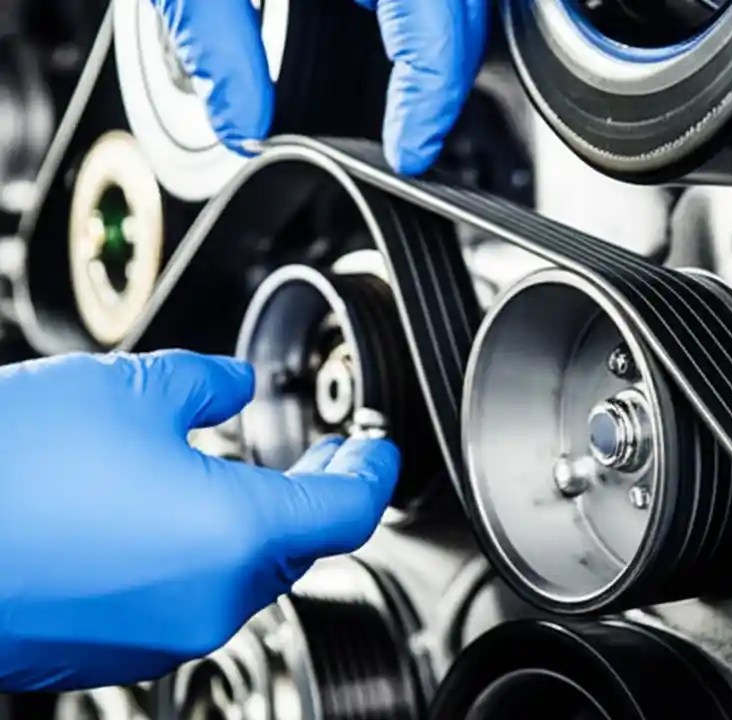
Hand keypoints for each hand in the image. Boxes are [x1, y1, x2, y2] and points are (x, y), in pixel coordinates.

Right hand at [0, 351, 398, 690]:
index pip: (348, 509)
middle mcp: (210, 601)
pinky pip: (181, 598)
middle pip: (300, 546)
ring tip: (238, 472)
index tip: (375, 449)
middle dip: (315, 493)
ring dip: (252, 524)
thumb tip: (233, 385)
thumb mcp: (128, 389)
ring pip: (239, 575)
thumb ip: (206, 383)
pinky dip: (193, 555)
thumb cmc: (8, 471)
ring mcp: (159, 637)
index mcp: (238, 536)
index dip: (373, 471)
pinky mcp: (111, 651)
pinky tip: (164, 513)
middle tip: (324, 452)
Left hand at [150, 0, 487, 173]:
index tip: (410, 152)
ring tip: (410, 95)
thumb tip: (241, 124)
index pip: (441, 25)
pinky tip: (395, 36)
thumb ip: (212, 38)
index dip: (431, 100)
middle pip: (470, 13)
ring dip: (447, 42)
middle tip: (412, 138)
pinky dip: (430, 13)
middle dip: (448, 80)